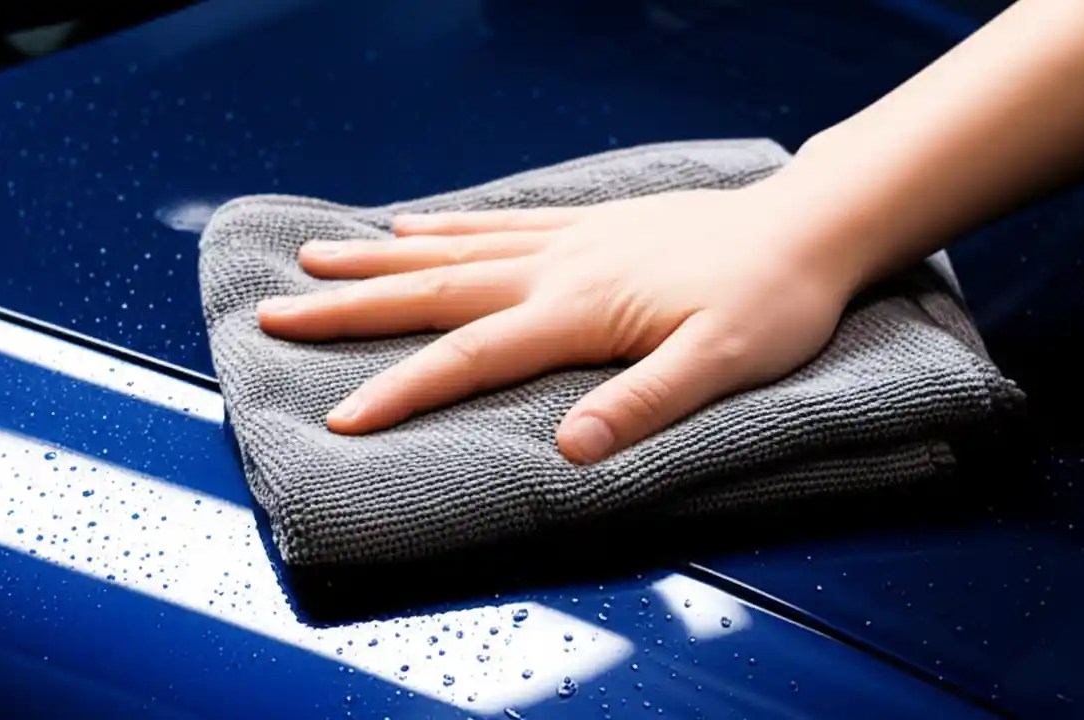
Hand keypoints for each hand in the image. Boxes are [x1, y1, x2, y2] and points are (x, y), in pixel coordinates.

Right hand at [257, 180, 858, 464]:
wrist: (807, 227)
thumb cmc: (772, 300)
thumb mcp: (723, 363)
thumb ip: (644, 403)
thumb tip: (568, 448)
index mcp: (577, 309)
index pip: (469, 356)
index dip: (401, 390)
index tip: (339, 418)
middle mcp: (555, 268)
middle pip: (433, 290)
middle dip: (351, 307)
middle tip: (275, 314)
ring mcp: (566, 241)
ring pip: (451, 248)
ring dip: (378, 258)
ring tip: (315, 258)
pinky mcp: (585, 226)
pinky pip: (498, 222)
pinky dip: (447, 224)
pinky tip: (412, 222)